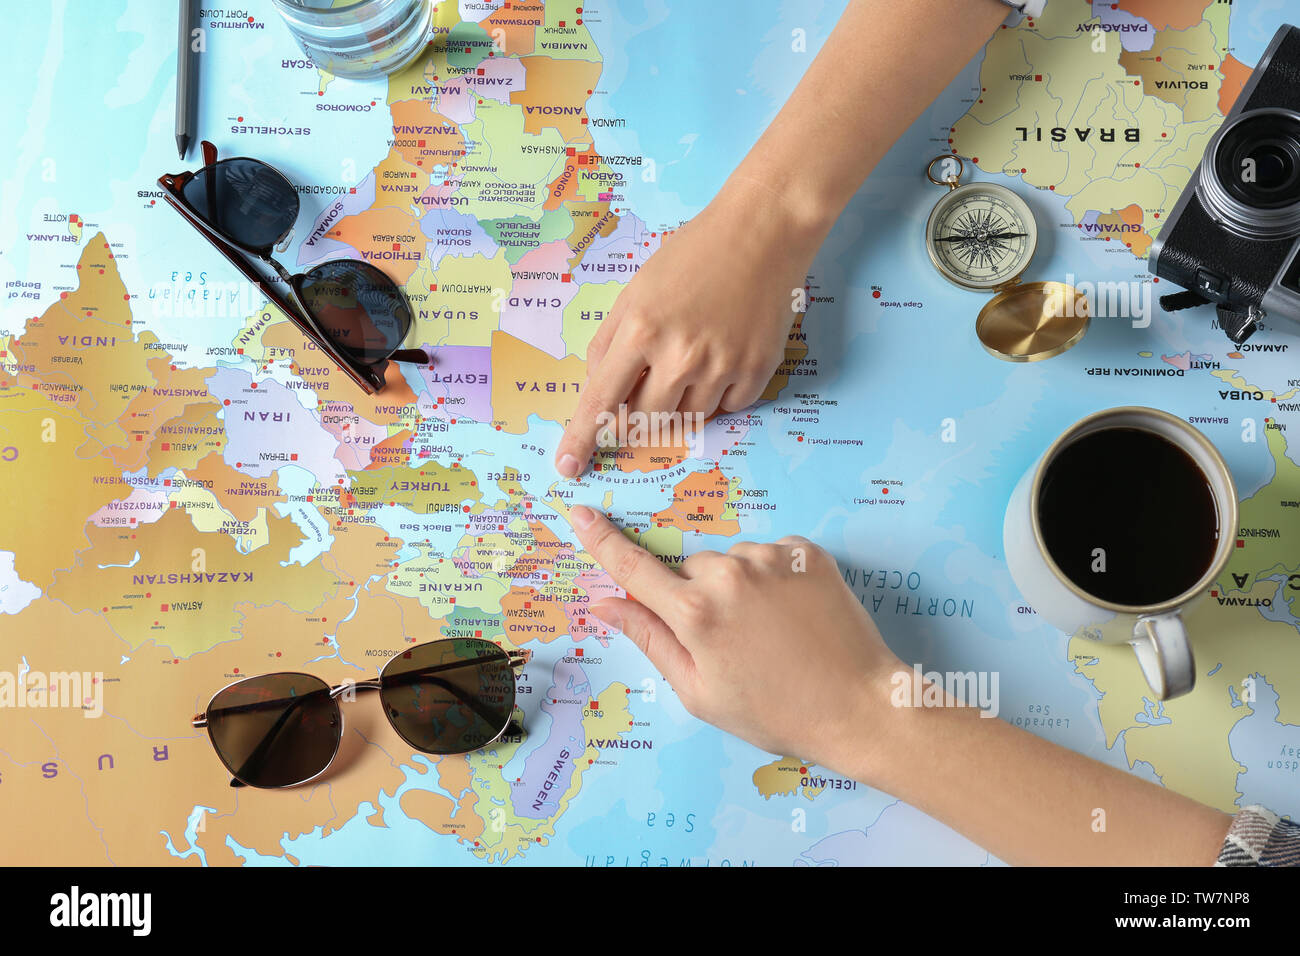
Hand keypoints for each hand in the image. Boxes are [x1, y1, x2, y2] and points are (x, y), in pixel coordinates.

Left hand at [553, 179, 824, 478]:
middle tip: (654, 379)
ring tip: (696, 354)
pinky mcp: (758, 370)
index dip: (582, 437)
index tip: (568, 466)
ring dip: (683, 401)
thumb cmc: (693, 255)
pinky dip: (721, 393)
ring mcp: (722, 365)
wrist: (763, 231)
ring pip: (689, 419)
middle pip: (646, 419)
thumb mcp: (637, 290)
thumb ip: (611, 342)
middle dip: (641, 412)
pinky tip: (725, 355)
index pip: (601, 399)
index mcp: (641, 329)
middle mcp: (680, 354)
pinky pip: (729, 408)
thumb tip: (601, 392)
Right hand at [567, 505, 903, 776]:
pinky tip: (792, 615)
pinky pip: (770, 554)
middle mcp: (728, 575)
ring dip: (738, 587)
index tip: (579, 512)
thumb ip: (648, 639)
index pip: (632, 567)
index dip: (601, 540)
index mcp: (694, 614)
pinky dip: (773, 578)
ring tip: (770, 632)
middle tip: (731, 642)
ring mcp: (771, 558)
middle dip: (696, 597)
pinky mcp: (806, 552)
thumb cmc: (775, 711)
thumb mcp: (699, 691)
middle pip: (689, 570)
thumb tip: (602, 603)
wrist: (860, 706)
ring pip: (731, 561)